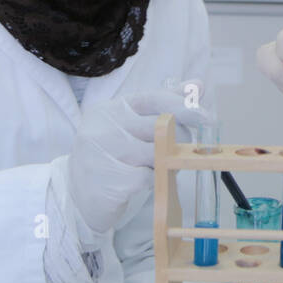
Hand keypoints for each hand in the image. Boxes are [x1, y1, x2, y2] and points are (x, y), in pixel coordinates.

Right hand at [67, 87, 212, 233]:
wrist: (75, 197)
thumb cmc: (110, 157)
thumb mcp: (131, 126)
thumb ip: (163, 106)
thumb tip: (198, 85)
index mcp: (111, 109)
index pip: (154, 98)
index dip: (183, 105)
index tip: (206, 116)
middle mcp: (104, 126)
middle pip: (160, 127)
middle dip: (179, 139)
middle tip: (179, 150)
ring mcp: (103, 153)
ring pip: (156, 154)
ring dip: (165, 162)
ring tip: (155, 167)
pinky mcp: (109, 180)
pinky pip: (148, 178)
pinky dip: (153, 181)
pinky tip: (142, 182)